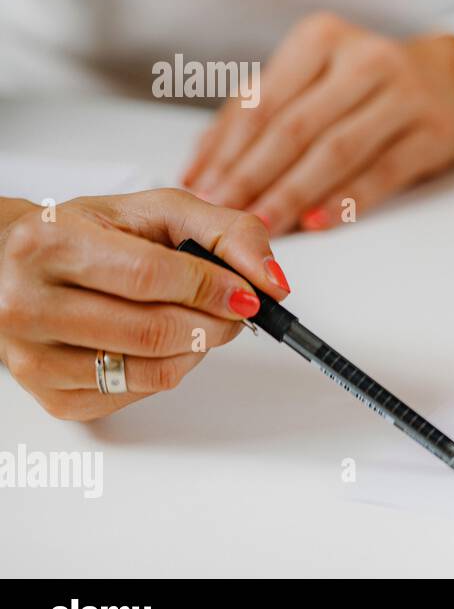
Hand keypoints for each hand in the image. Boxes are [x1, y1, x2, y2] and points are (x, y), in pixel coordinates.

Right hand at [0, 189, 289, 419]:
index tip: (249, 293)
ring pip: (151, 371)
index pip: (150, 277)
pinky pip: (137, 394)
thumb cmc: (85, 233)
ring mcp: (34, 358)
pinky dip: (169, 370)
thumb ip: (226, 232)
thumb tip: (273, 282)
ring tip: (200, 321)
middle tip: (236, 309)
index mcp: (48, 244)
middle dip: (215, 323)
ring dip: (198, 348)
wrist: (11, 263)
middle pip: (153, 331)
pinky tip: (161, 343)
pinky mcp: (51, 397)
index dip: (212, 288)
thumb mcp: (155, 211)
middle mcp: (28, 304)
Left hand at [181, 12, 453, 234]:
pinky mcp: (432, 132)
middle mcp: (362, 59)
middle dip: (251, 176)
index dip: (225, 147)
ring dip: (292, 193)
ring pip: (335, 151)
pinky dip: (346, 200)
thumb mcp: (319, 77)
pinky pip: (382, 172)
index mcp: (321, 38)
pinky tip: (317, 223)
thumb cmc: (373, 85)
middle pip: (294, 126)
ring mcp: (402, 95)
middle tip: (222, 213)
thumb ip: (266, 112)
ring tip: (261, 225)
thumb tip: (204, 168)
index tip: (198, 186)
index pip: (261, 99)